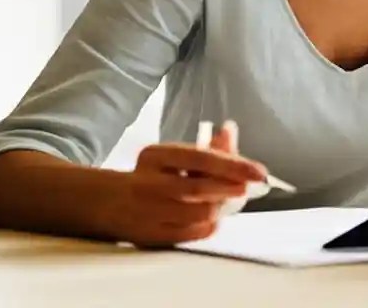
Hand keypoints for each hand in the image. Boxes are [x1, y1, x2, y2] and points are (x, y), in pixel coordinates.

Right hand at [100, 121, 266, 246]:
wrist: (108, 203)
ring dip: (222, 207)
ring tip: (228, 199)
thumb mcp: (173, 155)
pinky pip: (194, 233)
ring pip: (200, 213)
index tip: (259, 172)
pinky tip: (212, 215)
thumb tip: (231, 131)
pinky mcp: (151, 235)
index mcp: (154, 156)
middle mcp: (147, 183)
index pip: (199, 158)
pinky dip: (211, 224)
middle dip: (231, 188)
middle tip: (250, 187)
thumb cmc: (152, 176)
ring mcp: (147, 212)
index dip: (233, 164)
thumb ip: (207, 147)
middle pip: (199, 188)